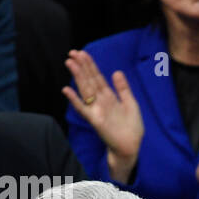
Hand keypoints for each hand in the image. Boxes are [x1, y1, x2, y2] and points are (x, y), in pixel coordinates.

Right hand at [63, 49, 143, 183]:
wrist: (131, 146)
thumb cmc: (132, 128)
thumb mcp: (131, 104)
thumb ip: (123, 89)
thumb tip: (116, 71)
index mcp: (109, 97)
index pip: (97, 77)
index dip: (90, 65)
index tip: (82, 53)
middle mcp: (100, 101)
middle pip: (89, 80)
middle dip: (81, 66)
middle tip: (72, 52)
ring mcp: (96, 110)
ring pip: (85, 89)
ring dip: (77, 76)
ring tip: (70, 63)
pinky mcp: (94, 120)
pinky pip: (83, 108)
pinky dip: (75, 100)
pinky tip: (66, 90)